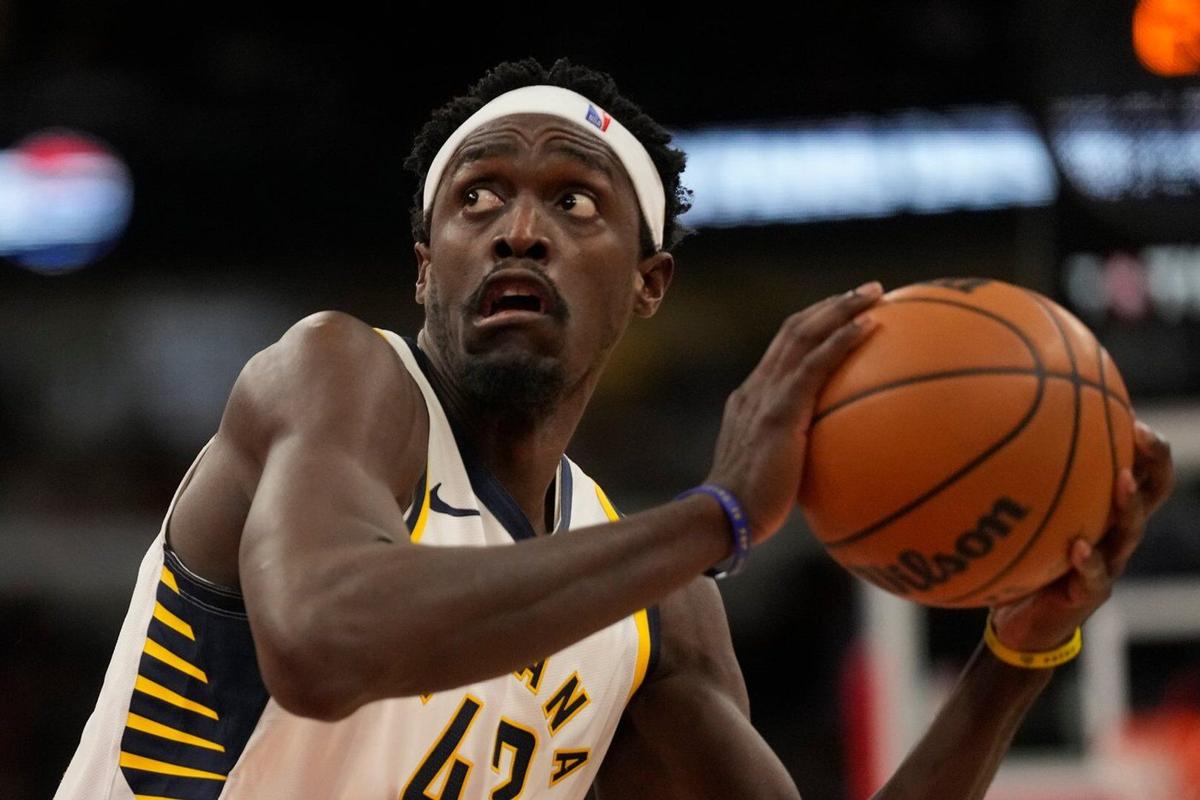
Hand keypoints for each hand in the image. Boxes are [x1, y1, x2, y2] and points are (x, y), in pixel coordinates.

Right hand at [705, 282, 882, 542]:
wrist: (724, 515)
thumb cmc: (751, 508)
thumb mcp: (775, 471)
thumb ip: (796, 457)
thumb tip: (830, 465)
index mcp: (754, 397)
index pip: (784, 348)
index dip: (815, 324)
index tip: (844, 314)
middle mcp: (757, 387)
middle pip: (795, 329)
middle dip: (832, 305)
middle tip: (868, 292)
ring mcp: (766, 395)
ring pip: (803, 334)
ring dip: (840, 308)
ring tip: (874, 294)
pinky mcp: (779, 410)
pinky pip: (815, 364)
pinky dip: (842, 340)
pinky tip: (870, 327)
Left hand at [991, 420, 1174, 651]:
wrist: (1021, 620)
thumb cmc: (1023, 558)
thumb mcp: (1024, 517)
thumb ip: (1020, 483)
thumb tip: (996, 429)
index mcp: (1104, 512)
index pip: (1140, 473)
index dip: (1147, 447)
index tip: (1134, 415)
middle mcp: (1114, 534)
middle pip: (1150, 496)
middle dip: (1153, 465)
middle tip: (1143, 437)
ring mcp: (1108, 564)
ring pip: (1130, 534)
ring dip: (1129, 507)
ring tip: (1122, 483)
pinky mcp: (1089, 594)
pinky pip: (1096, 577)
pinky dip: (1089, 562)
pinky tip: (1079, 548)